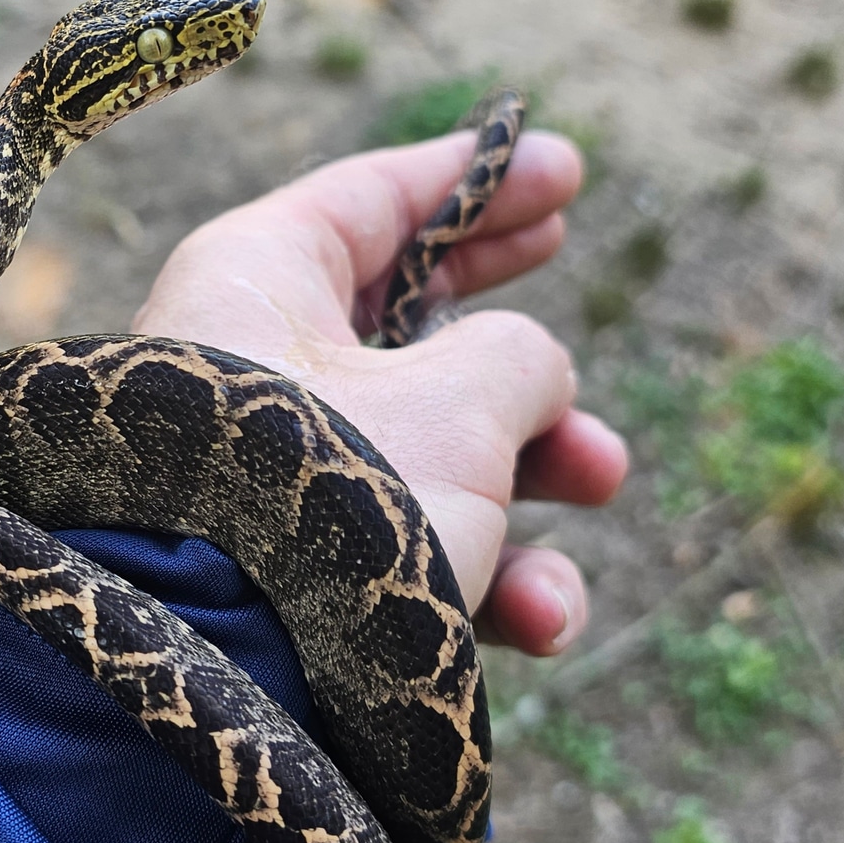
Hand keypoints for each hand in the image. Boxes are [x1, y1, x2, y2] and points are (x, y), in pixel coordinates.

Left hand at [131, 131, 627, 656]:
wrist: (242, 673)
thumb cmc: (341, 499)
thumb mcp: (460, 400)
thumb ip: (517, 359)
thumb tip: (532, 376)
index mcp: (256, 283)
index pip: (367, 201)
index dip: (471, 180)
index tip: (562, 169)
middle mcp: (246, 370)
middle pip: (392, 313)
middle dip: (493, 296)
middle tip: (561, 247)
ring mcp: (266, 473)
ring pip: (417, 444)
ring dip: (527, 466)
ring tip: (601, 474)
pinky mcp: (287, 569)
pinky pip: (394, 547)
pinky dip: (478, 574)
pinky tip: (543, 617)